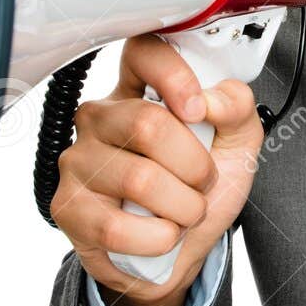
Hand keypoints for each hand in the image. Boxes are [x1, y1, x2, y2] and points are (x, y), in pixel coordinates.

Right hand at [49, 34, 263, 305]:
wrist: (180, 253)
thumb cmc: (199, 190)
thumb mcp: (236, 144)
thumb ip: (236, 109)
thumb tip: (211, 100)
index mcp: (137, 89)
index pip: (143, 52)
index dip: (175, 77)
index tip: (198, 110)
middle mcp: (99, 117)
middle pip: (148, 123)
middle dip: (195, 166)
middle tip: (202, 183)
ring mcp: (77, 160)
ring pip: (140, 179)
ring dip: (183, 208)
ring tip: (184, 213)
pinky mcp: (68, 207)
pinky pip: (117, 227)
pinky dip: (158, 239)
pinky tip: (161, 235)